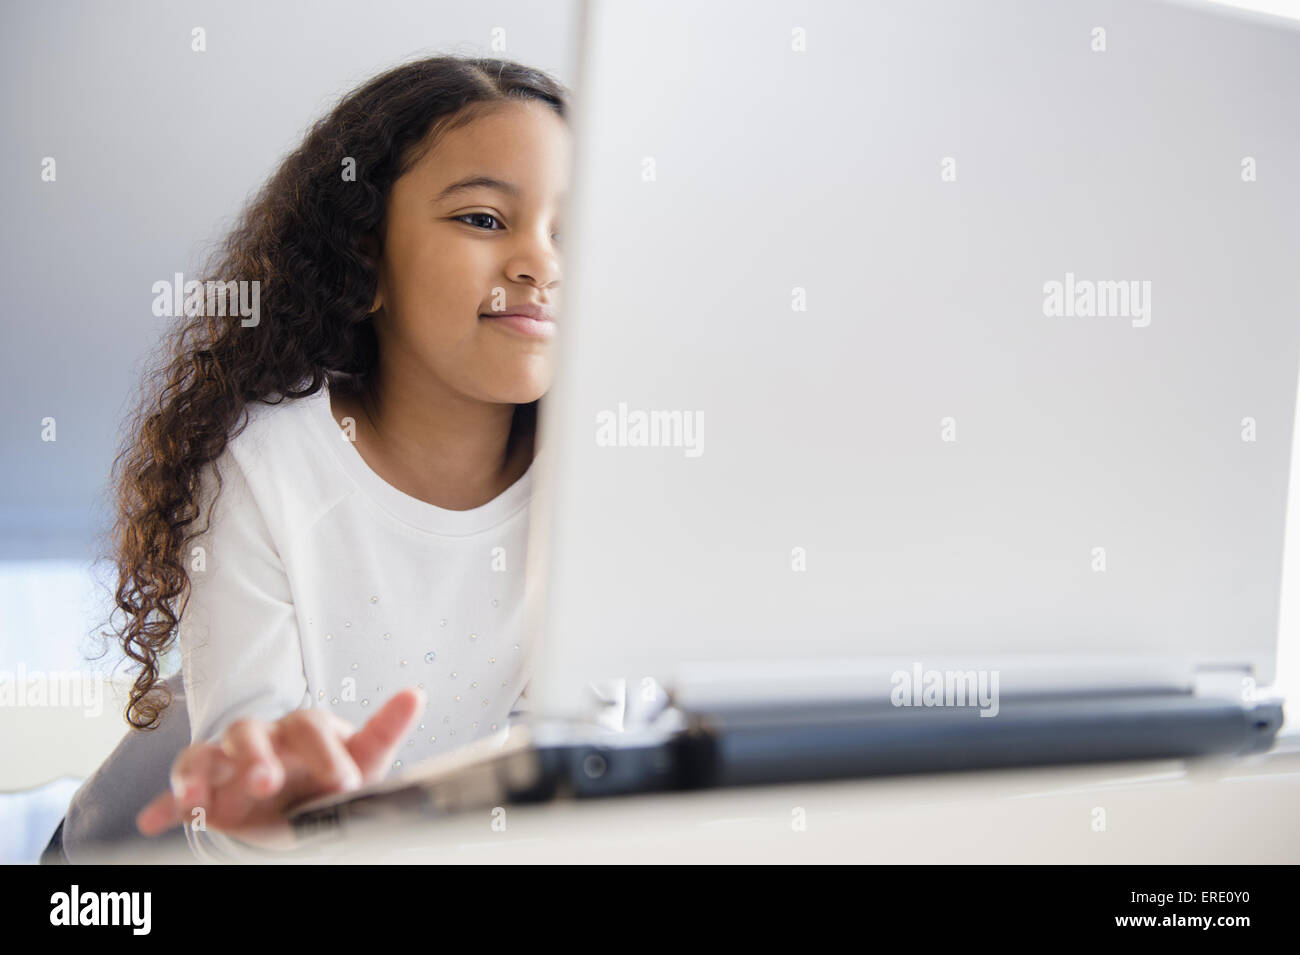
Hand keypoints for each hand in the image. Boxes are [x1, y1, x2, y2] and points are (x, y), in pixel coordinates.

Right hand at [136, 687, 424, 849]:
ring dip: (201, 773)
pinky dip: (165, 806)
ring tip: (200, 797)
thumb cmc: (331, 776)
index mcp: (303, 728)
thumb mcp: (364, 759)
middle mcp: (263, 738)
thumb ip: (385, 730)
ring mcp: (228, 762)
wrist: (302, 803)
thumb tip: (416, 694)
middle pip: (249, 732)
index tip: (343, 783)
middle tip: (266, 783)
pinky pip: (179, 792)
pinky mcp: (205, 791)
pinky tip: (155, 822)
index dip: (324, 753)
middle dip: (254, 757)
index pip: (310, 727)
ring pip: (206, 753)